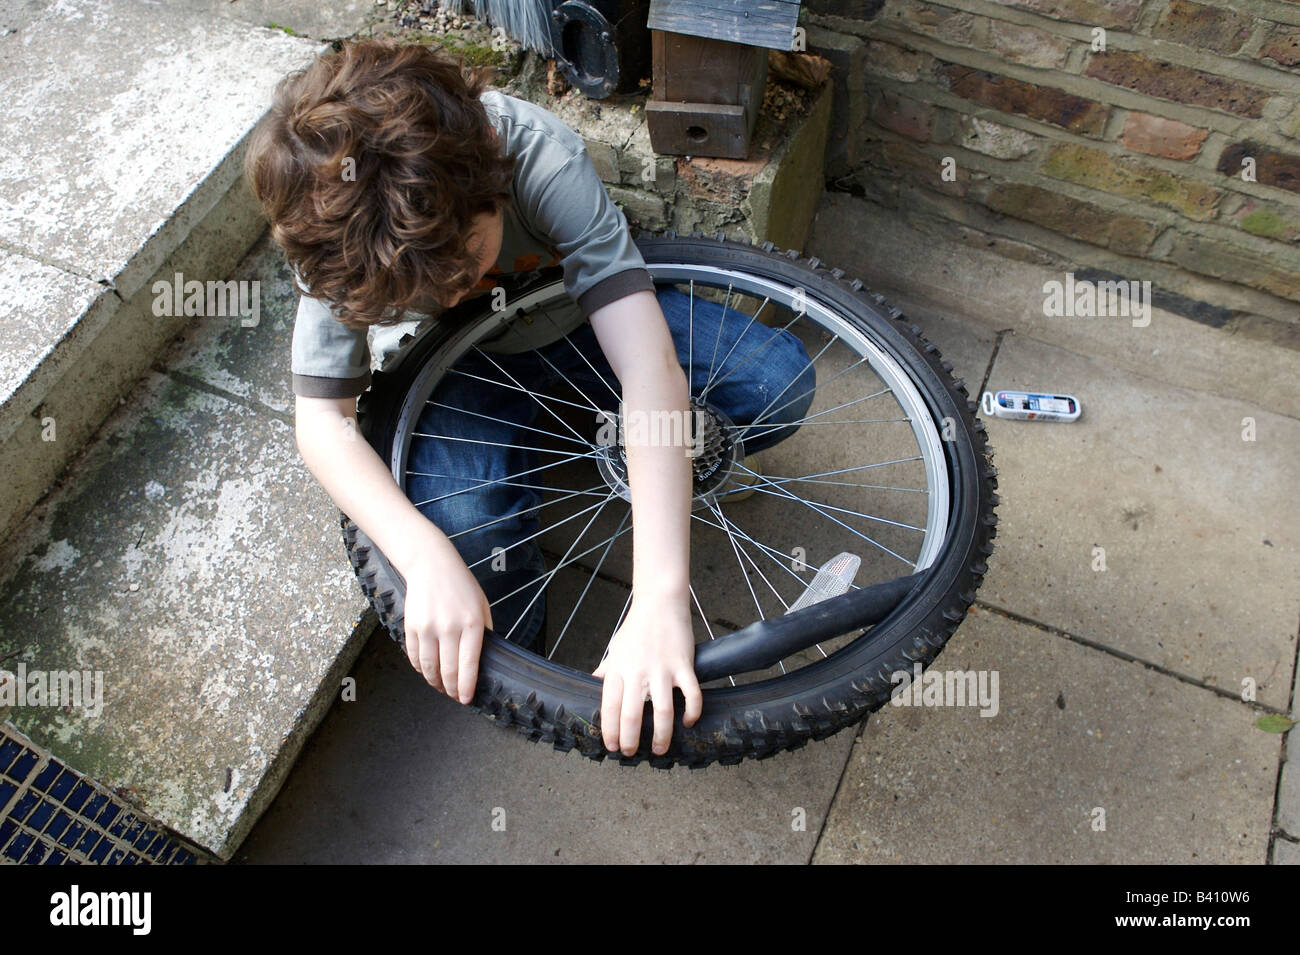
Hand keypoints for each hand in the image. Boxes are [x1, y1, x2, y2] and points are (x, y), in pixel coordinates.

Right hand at [401, 552, 492, 704]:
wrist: (432, 566)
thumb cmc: (461, 586)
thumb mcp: (482, 606)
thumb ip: (484, 632)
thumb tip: (482, 659)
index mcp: (471, 624)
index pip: (469, 665)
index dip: (467, 687)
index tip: (467, 699)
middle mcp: (449, 628)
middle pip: (448, 671)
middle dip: (452, 690)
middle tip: (456, 696)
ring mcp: (428, 628)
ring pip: (429, 668)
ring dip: (435, 683)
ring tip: (442, 687)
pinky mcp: (411, 627)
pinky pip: (415, 657)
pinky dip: (421, 669)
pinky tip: (428, 671)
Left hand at [593, 594, 702, 755]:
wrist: (659, 603)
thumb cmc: (636, 628)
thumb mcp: (615, 649)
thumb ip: (606, 670)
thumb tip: (593, 684)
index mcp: (618, 669)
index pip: (609, 707)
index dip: (610, 730)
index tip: (611, 745)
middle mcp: (638, 672)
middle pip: (632, 715)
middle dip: (631, 740)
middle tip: (631, 753)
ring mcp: (663, 669)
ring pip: (663, 712)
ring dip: (662, 736)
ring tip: (661, 749)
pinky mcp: (684, 665)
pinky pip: (691, 695)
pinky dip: (692, 712)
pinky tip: (688, 722)